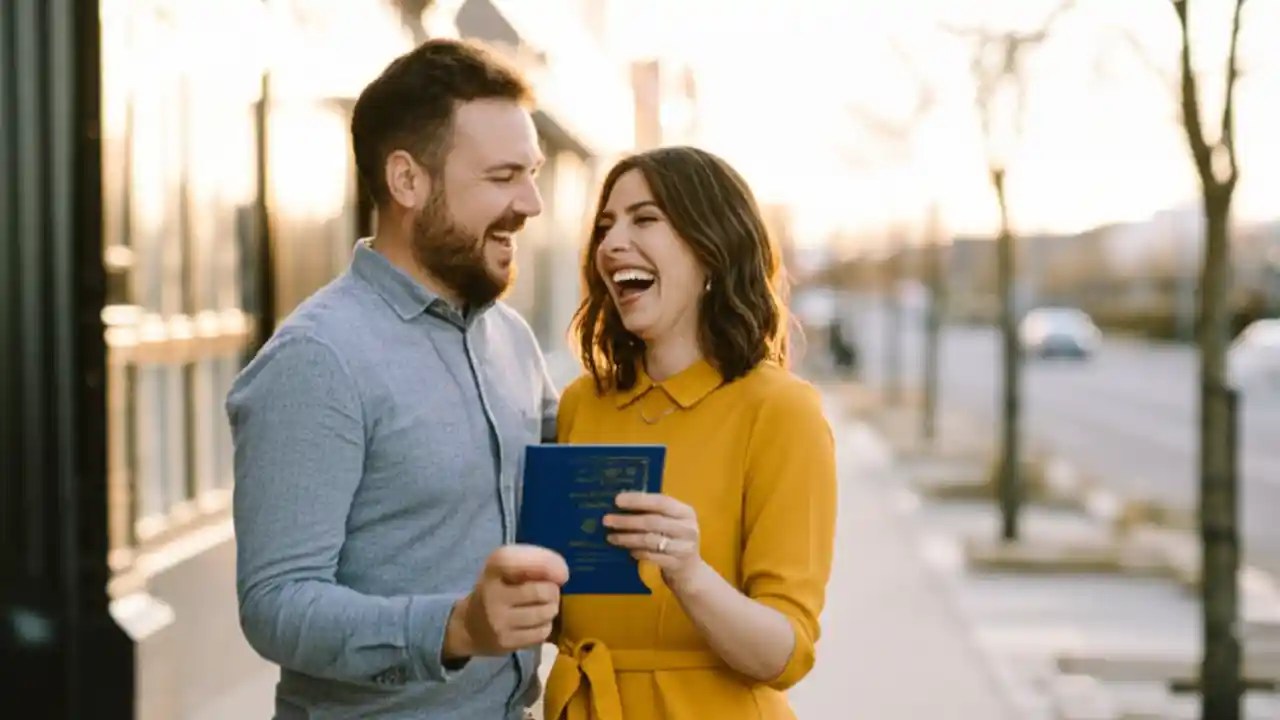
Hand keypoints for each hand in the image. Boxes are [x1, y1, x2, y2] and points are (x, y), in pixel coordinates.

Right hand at [445, 544, 568, 658]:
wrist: (468, 627)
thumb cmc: (495, 590)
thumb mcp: (504, 569)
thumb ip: (532, 562)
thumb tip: (562, 573)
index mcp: (492, 569)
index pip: (518, 561)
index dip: (546, 564)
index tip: (561, 573)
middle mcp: (492, 595)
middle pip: (541, 592)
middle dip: (553, 591)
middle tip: (548, 592)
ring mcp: (498, 621)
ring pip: (544, 613)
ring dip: (551, 608)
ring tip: (544, 606)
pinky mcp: (505, 642)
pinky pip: (541, 633)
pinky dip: (546, 625)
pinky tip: (537, 622)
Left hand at [604, 492, 704, 591]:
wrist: (690, 571)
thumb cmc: (675, 539)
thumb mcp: (672, 522)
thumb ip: (653, 512)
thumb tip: (621, 503)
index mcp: (686, 512)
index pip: (661, 502)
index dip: (638, 500)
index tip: (617, 500)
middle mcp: (687, 528)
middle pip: (653, 521)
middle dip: (627, 520)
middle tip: (607, 520)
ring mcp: (683, 547)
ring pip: (649, 540)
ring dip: (627, 538)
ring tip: (611, 537)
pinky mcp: (676, 564)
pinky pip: (650, 556)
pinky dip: (636, 552)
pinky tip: (627, 550)